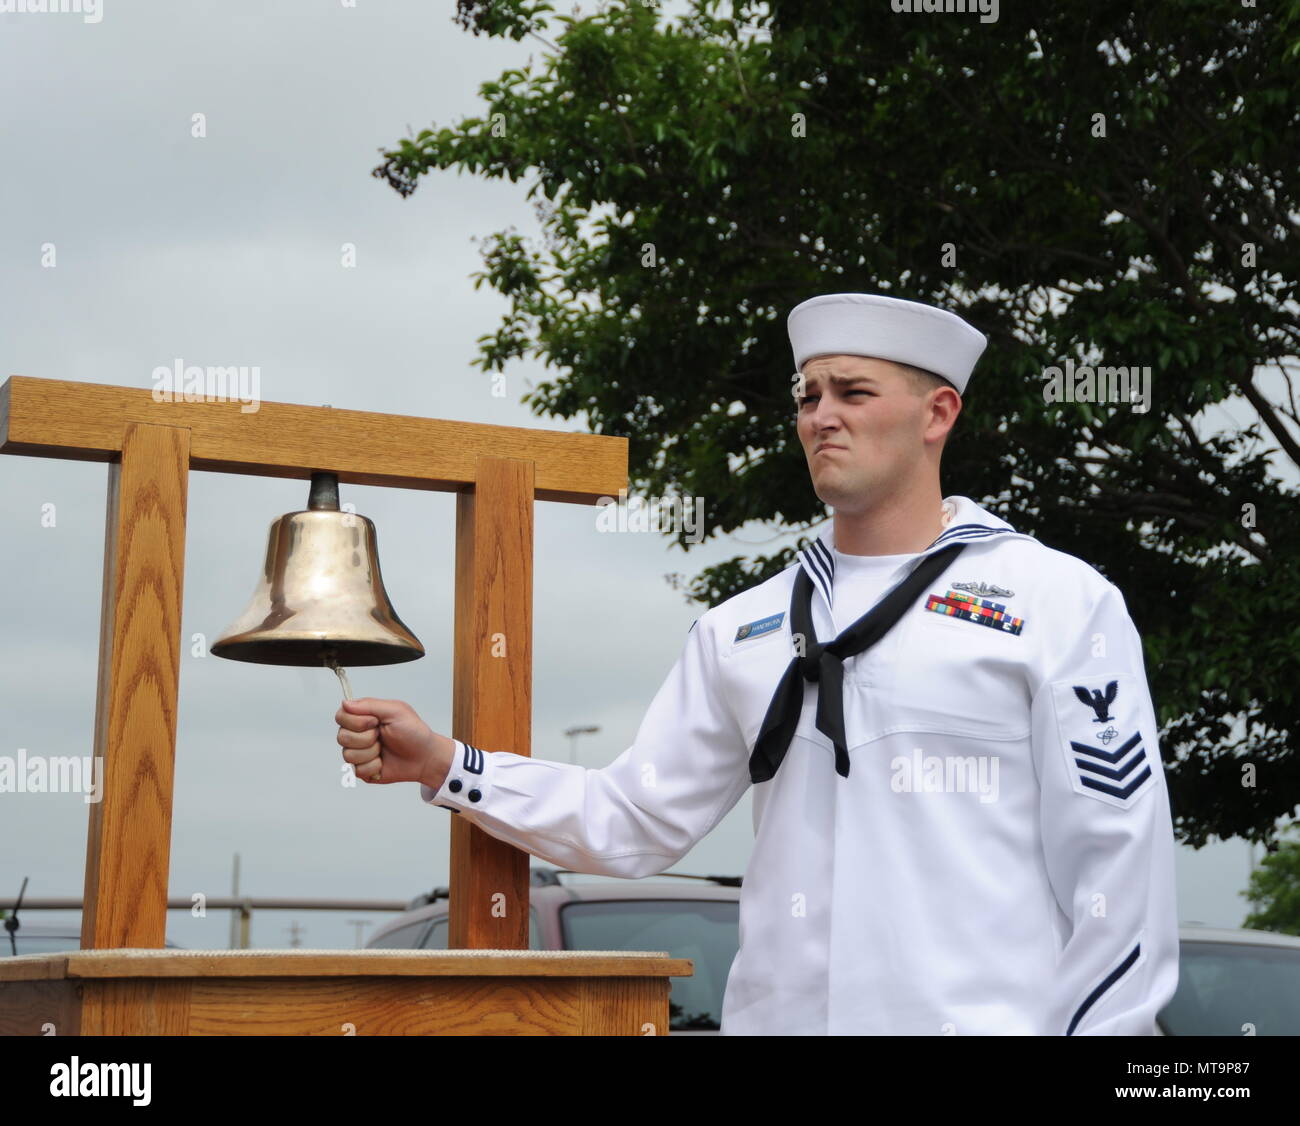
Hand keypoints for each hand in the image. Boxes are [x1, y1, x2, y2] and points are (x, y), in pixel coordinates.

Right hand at [334, 698, 451, 787]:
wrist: (424, 757)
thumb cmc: (413, 732)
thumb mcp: (395, 711)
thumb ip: (369, 705)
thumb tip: (345, 702)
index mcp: (362, 717)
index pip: (340, 716)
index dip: (356, 721)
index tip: (375, 721)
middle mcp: (356, 734)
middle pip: (342, 737)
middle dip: (367, 738)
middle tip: (382, 736)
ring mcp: (358, 752)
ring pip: (348, 755)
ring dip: (371, 752)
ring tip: (384, 749)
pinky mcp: (361, 770)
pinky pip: (357, 770)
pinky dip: (374, 766)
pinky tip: (383, 762)